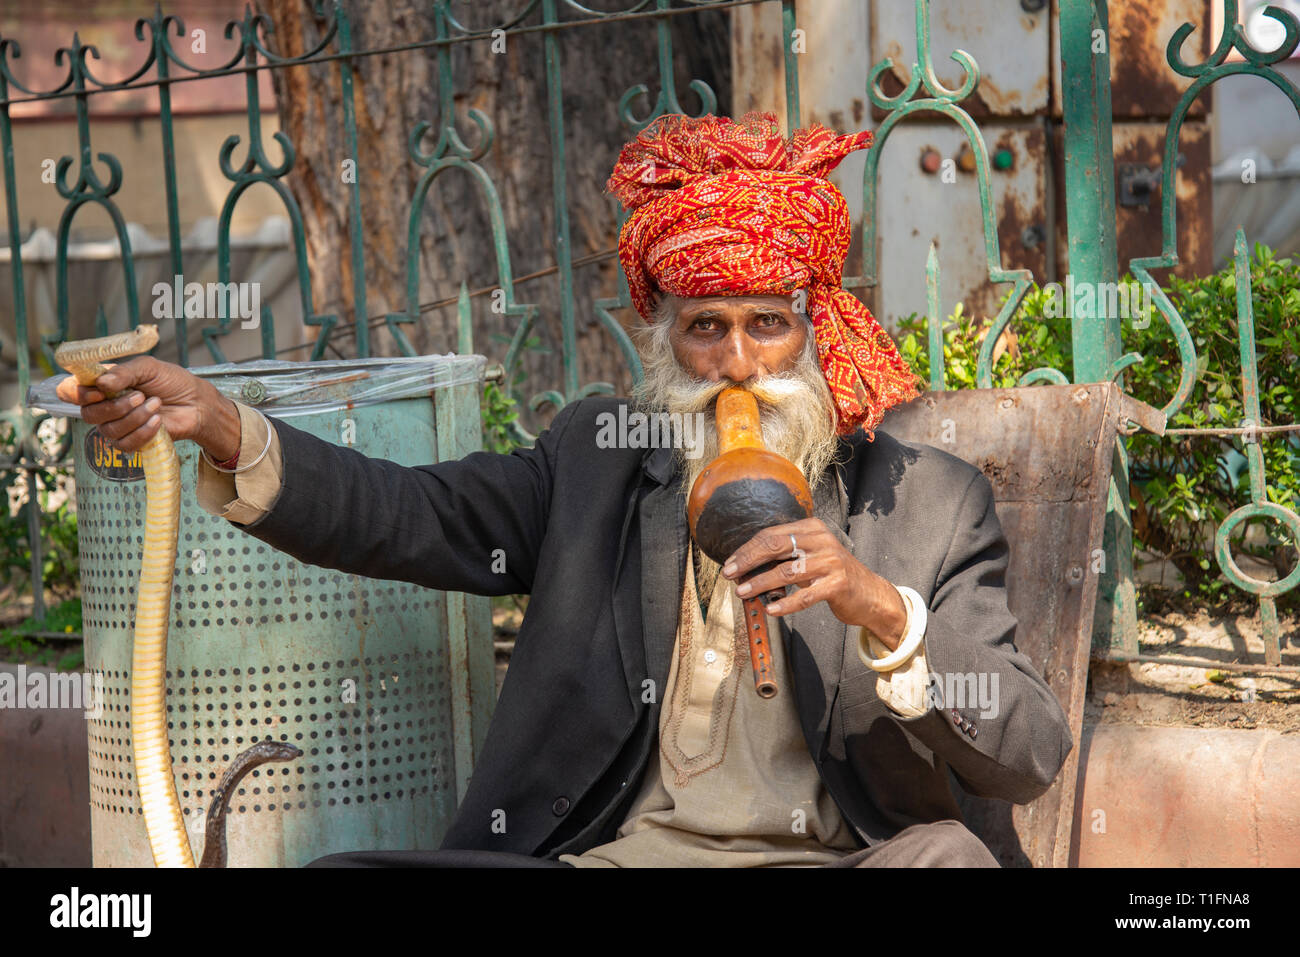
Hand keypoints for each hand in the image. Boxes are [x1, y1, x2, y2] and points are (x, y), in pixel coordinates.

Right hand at [55, 355, 241, 459]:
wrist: (196, 404)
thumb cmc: (172, 382)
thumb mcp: (149, 368)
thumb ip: (125, 372)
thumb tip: (102, 382)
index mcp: (102, 385)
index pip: (70, 391)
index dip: (77, 393)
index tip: (98, 391)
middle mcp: (104, 405)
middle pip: (88, 414)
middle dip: (115, 406)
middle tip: (140, 395)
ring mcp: (116, 425)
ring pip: (109, 430)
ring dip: (135, 417)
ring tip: (155, 405)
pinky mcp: (131, 442)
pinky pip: (125, 444)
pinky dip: (143, 432)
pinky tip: (158, 421)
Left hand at [720, 517, 908, 649]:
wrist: (868, 593)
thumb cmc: (831, 575)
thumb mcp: (809, 557)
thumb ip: (785, 555)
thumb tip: (745, 565)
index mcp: (811, 529)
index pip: (772, 534)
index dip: (747, 549)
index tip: (730, 563)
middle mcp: (822, 540)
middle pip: (776, 546)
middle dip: (748, 561)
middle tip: (729, 574)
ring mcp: (831, 562)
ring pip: (787, 572)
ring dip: (760, 583)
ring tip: (742, 592)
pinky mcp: (837, 584)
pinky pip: (805, 596)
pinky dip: (785, 604)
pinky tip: (770, 609)